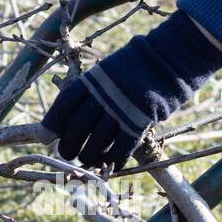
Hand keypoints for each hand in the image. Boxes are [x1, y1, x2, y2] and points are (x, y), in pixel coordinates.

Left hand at [40, 11, 221, 170]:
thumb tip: (60, 124)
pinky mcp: (141, 122)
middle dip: (68, 147)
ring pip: (95, 144)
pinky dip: (113, 160)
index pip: (63, 106)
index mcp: (91, 80)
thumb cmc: (134, 67)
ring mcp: (122, 110)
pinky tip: (109, 164)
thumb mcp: (105, 72)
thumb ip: (85, 93)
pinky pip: (121, 149)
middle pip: (76, 130)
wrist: (173, 57)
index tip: (47, 138)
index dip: (52, 125)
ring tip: (87, 158)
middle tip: (68, 153)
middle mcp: (103, 95)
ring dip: (88, 156)